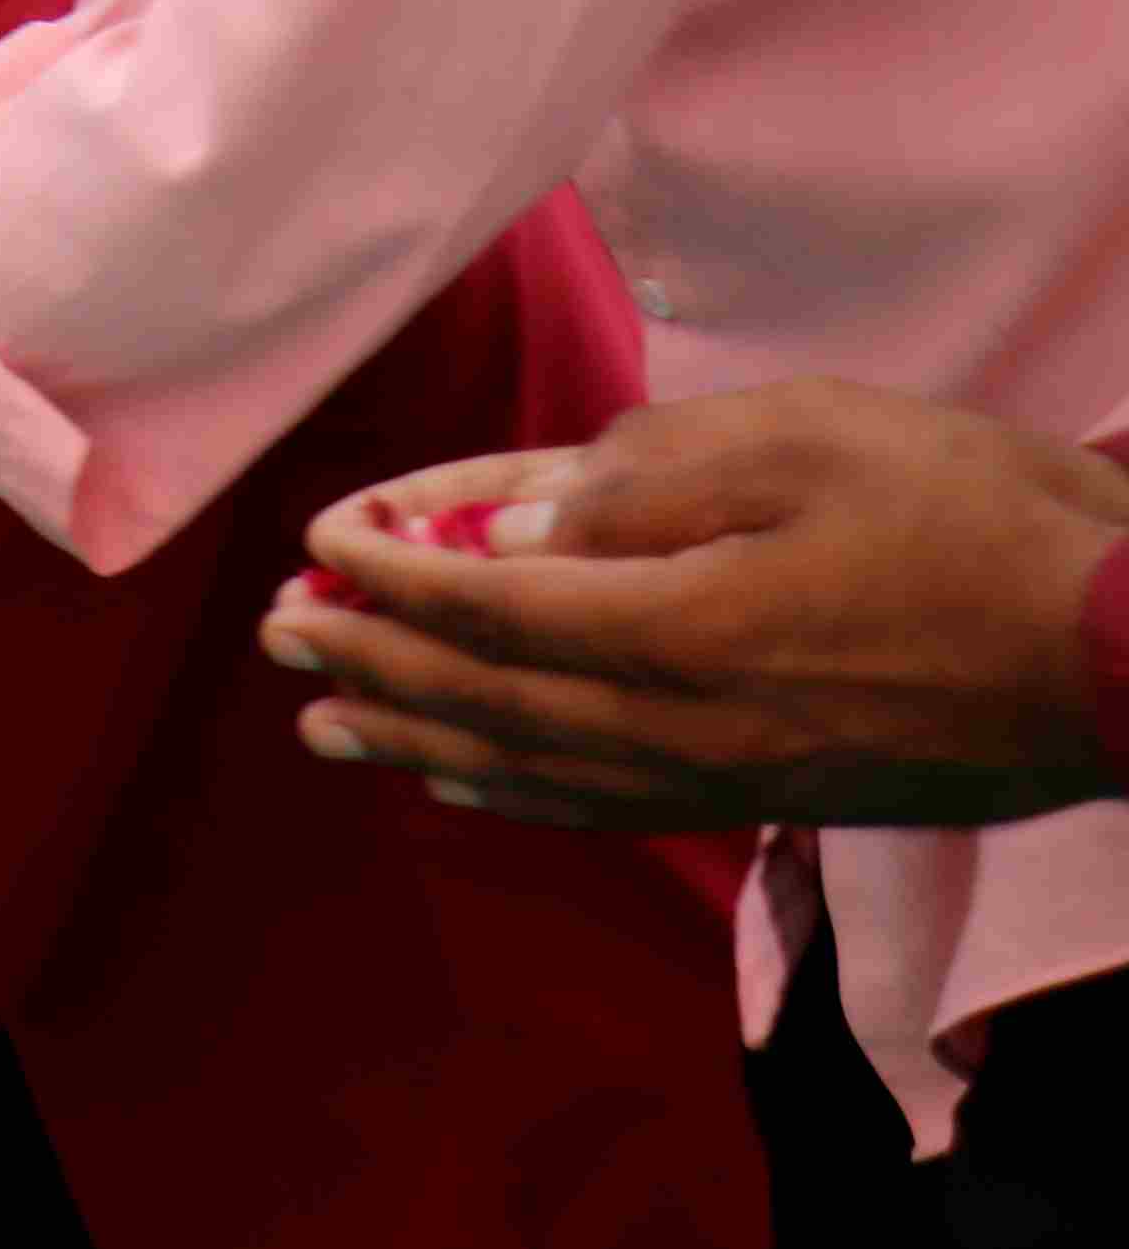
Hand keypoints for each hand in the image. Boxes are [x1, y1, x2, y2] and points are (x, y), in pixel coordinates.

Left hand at [265, 381, 1128, 831]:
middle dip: (373, 657)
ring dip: (419, 737)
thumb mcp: (805, 442)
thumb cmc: (974, 515)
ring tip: (323, 720)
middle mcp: (685, 721)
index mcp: (680, 623)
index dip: (390, 570)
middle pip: (488, 693)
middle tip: (275, 628)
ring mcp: (731, 774)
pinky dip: (517, 793)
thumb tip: (506, 524)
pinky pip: (608, 806)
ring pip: (532, 764)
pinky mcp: (776, 797)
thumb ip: (639, 483)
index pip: (488, 601)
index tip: (313, 540)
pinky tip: (465, 786)